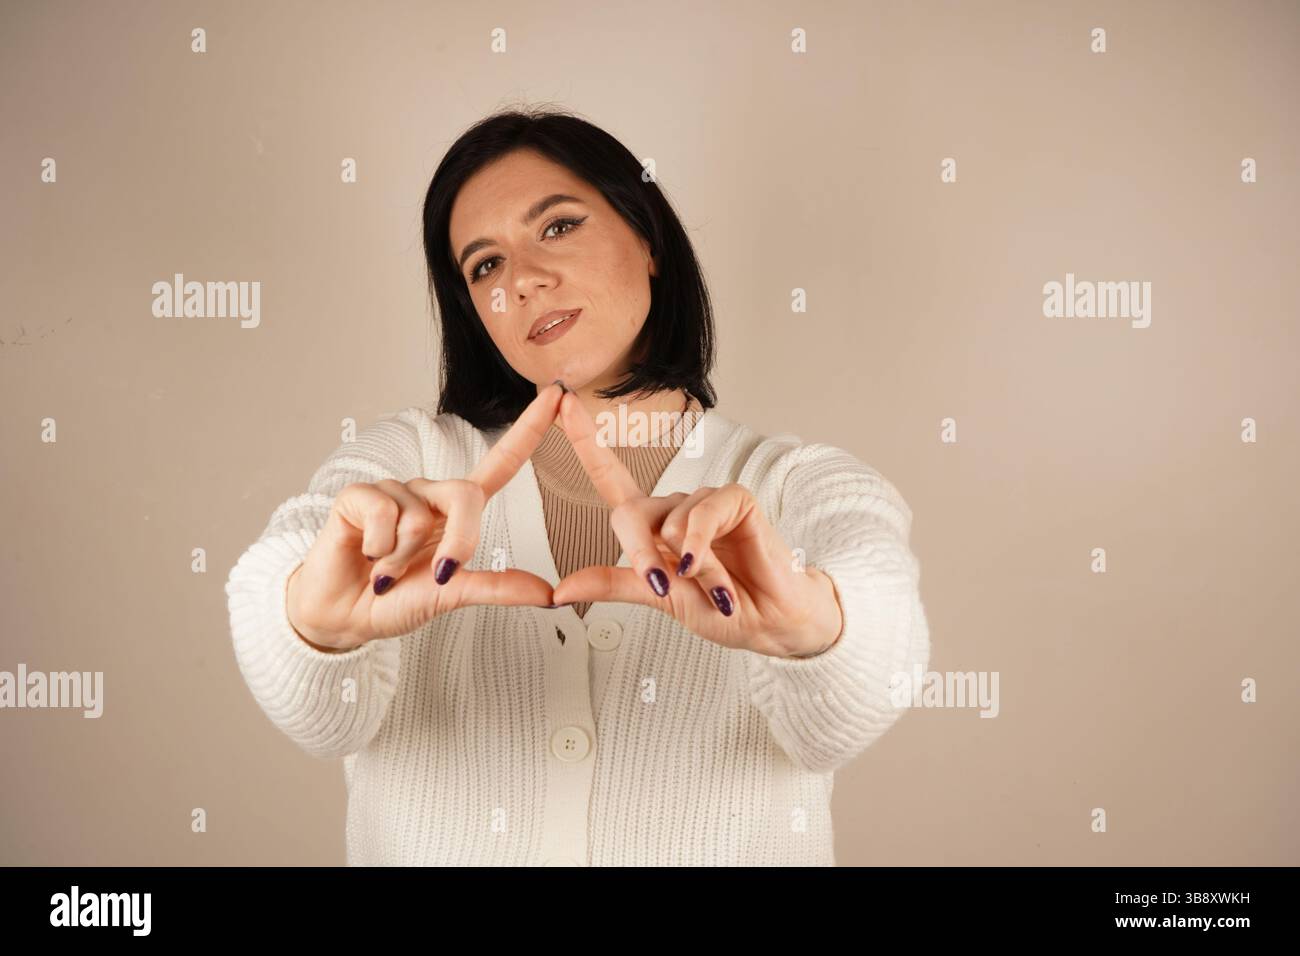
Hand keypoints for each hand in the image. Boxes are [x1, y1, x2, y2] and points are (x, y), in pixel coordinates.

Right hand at [286, 382, 566, 651]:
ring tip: (384, 569)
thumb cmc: (396, 599)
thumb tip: (549, 595)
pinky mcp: (358, 494)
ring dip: (402, 558)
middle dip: (457, 543)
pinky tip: (365, 554)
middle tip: (434, 575)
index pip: (501, 462)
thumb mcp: (453, 595)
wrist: (345, 616)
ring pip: (419, 518)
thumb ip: (499, 588)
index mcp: (457, 510)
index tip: (558, 394)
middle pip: (465, 495)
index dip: (529, 428)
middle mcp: (428, 492)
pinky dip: (378, 548)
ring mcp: (394, 490)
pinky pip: (383, 514)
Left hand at [548, 391, 844, 658]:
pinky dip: (700, 549)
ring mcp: (704, 500)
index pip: (610, 477)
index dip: (586, 440)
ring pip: (668, 525)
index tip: (562, 400)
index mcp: (651, 526)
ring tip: (715, 585)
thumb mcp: (659, 598)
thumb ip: (613, 585)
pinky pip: (699, 517)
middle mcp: (674, 507)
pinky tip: (715, 572)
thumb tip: (560, 590)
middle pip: (630, 514)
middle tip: (664, 586)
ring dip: (689, 568)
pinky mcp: (734, 499)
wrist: (769, 622)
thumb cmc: (720, 608)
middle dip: (640, 556)